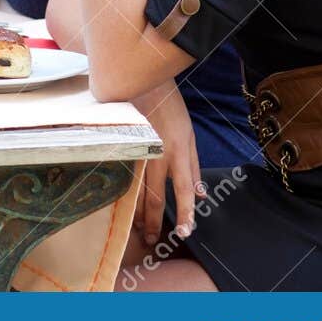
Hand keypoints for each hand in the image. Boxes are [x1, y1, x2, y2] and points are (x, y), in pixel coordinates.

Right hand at [130, 81, 204, 245]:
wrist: (137, 80)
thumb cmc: (168, 106)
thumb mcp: (189, 134)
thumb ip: (193, 166)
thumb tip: (201, 194)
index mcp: (177, 151)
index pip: (183, 189)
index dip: (185, 212)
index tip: (186, 231)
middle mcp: (156, 154)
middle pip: (155, 196)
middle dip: (154, 221)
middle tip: (153, 240)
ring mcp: (135, 152)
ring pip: (135, 190)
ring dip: (136, 212)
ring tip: (138, 228)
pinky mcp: (120, 148)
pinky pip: (122, 177)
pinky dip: (123, 194)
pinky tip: (122, 205)